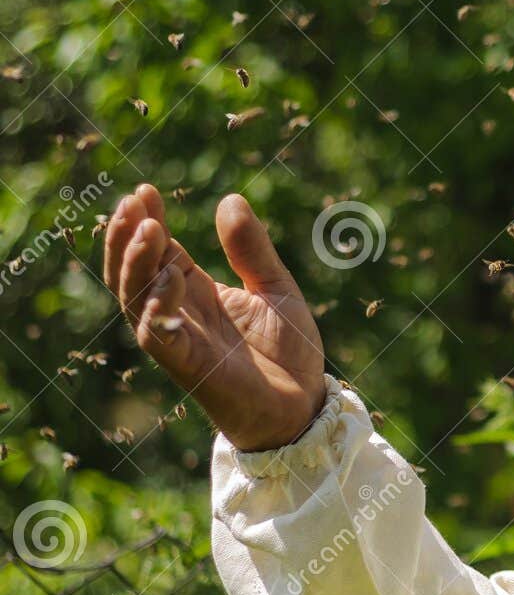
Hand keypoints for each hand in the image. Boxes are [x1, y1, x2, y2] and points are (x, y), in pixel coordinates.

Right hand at [104, 183, 327, 451]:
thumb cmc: (289, 351)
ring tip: (148, 227)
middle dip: (126, 237)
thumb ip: (252, 250)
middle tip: (132, 201)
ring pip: (134, 298)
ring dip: (135, 262)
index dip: (147, 221)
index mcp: (196, 292)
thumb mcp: (277, 289)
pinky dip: (158, 305)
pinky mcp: (188, 365)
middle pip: (133, 271)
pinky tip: (171, 277)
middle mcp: (179, 313)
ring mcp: (180, 339)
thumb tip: (230, 199)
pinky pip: (158, 334)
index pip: (159, 252)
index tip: (143, 190)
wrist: (305, 404)